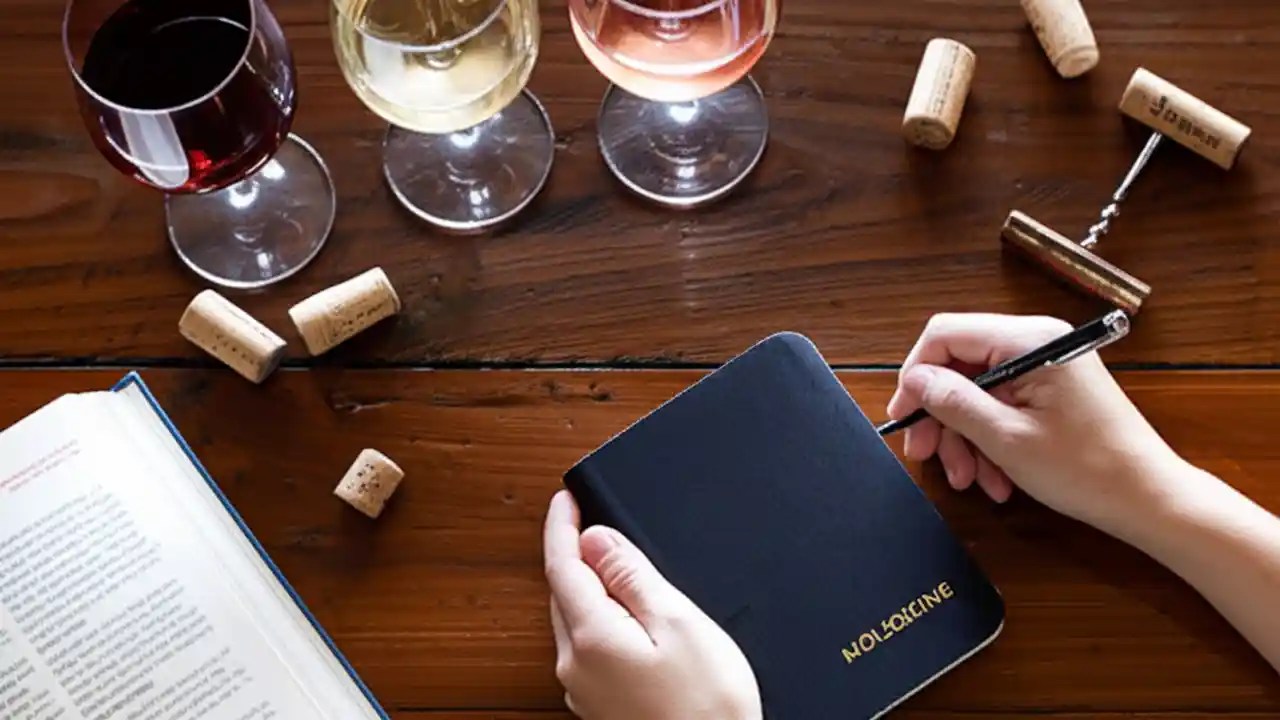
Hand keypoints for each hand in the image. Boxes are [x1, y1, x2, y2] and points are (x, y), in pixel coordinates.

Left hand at [542, 491, 762, 719]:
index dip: (563, 526)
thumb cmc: (708, 705)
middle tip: (595, 521)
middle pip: (565, 591)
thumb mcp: (677, 621)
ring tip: (620, 567)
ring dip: (590, 588)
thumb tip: (594, 538)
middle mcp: (576, 665)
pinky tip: (633, 620)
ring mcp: (586, 691)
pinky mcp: (602, 707)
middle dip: (577, 554)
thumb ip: (631, 576)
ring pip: (576, 620)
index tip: (566, 497)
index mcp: (591, 636)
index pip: (562, 564)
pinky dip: (602, 620)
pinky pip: (591, 648)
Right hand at [885, 313, 1184, 537]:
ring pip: (978, 392)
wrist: (1149, 498)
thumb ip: (953, 402)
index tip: (904, 415)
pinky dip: (990, 441)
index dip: (915, 374)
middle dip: (941, 417)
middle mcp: (1037, 342)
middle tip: (928, 457)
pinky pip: (1002, 406)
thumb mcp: (1006, 438)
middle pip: (960, 366)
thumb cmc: (1089, 469)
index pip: (945, 335)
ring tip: (971, 479)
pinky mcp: (1052, 389)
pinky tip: (996, 477)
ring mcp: (1046, 366)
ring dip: (965, 438)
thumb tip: (915, 380)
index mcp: (1029, 341)